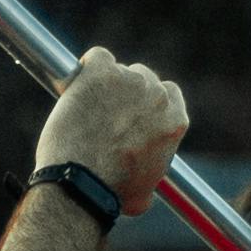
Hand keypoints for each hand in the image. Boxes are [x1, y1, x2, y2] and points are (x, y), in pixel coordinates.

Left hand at [35, 47, 188, 214]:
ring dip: (103, 83)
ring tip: (84, 107)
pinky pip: (97, 57)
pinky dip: (86, 68)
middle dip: (125, 91)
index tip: (131, 109)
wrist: (81, 181)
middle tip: (103, 109)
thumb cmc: (110, 192)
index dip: (147, 101)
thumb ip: (150, 174)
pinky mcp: (102, 71)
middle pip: (144, 78)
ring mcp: (130, 80)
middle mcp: (158, 97)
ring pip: (117, 69)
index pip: (169, 95)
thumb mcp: (143, 191)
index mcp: (175, 122)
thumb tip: (145, 184)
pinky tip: (76, 85)